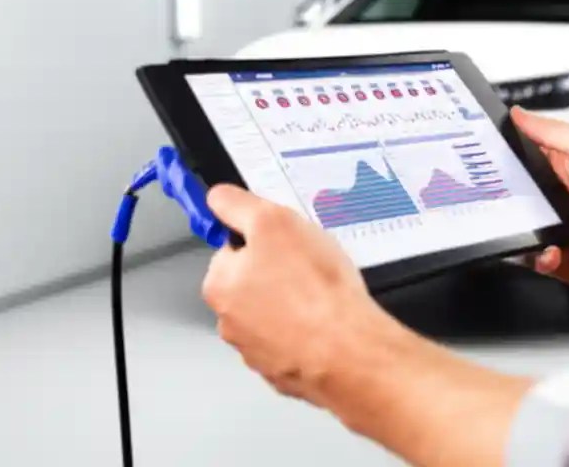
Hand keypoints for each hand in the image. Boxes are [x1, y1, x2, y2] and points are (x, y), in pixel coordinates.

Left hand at [201, 185, 393, 404]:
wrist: (348, 350)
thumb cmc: (313, 291)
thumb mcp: (273, 222)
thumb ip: (238, 206)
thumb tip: (219, 198)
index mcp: (220, 285)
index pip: (232, 250)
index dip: (264, 240)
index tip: (285, 242)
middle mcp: (231, 322)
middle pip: (254, 283)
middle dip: (281, 274)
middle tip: (311, 267)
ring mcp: (257, 351)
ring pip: (276, 314)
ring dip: (297, 304)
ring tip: (324, 295)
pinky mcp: (286, 370)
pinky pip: (297, 341)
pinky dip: (311, 332)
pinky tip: (330, 321)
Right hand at [511, 107, 568, 286]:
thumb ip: (547, 129)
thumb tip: (517, 114)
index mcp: (557, 169)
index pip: (514, 165)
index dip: (495, 166)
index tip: (481, 165)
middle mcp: (554, 200)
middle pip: (509, 202)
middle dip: (498, 203)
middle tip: (501, 202)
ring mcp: (557, 231)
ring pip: (516, 234)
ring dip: (518, 233)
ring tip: (533, 228)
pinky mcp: (562, 259)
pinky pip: (534, 261)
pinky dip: (538, 258)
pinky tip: (552, 250)